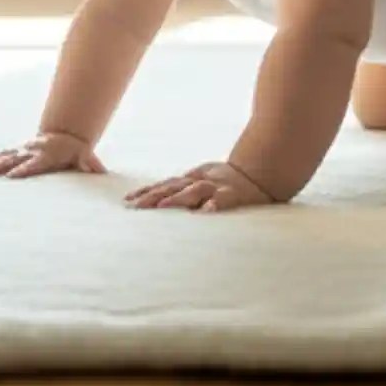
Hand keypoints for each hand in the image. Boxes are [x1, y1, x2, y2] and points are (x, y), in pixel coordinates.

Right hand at [0, 131, 105, 178]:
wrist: (64, 136)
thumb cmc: (75, 152)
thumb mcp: (85, 157)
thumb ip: (91, 164)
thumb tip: (99, 170)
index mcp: (43, 156)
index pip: (31, 164)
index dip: (22, 170)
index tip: (11, 177)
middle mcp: (26, 153)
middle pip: (8, 161)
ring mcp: (16, 153)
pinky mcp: (10, 154)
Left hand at [124, 161, 276, 212]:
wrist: (258, 173)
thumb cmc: (225, 183)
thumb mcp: (202, 183)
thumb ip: (184, 192)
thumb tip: (157, 204)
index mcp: (189, 181)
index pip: (163, 185)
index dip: (145, 191)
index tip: (127, 201)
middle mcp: (199, 182)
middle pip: (171, 187)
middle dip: (152, 196)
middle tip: (134, 207)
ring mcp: (215, 187)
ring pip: (193, 190)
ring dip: (177, 198)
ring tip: (162, 206)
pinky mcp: (233, 194)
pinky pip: (223, 199)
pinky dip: (214, 204)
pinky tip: (206, 212)